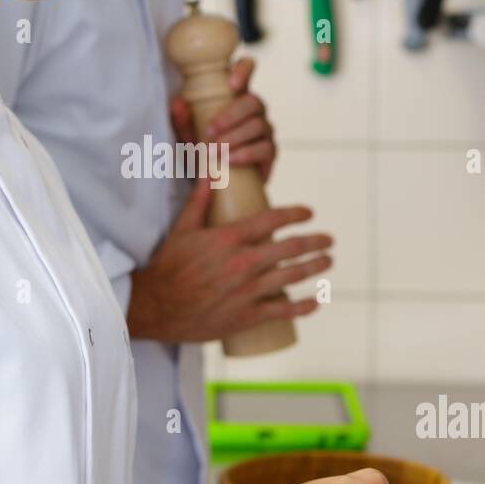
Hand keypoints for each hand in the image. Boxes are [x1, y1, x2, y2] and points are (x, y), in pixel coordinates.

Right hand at [127, 178, 333, 343]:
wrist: (155, 307)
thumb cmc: (168, 266)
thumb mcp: (183, 228)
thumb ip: (199, 198)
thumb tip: (208, 166)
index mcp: (229, 238)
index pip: (274, 219)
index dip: (296, 214)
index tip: (309, 213)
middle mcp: (243, 262)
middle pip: (292, 248)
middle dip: (316, 241)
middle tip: (329, 239)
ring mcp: (247, 291)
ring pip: (293, 277)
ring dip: (316, 267)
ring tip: (328, 261)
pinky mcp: (246, 316)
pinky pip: (283, 310)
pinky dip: (304, 306)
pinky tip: (315, 302)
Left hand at [169, 56, 275, 183]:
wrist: (213, 183)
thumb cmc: (200, 150)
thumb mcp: (186, 135)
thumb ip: (181, 120)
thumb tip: (178, 103)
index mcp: (234, 95)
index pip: (246, 70)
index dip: (244, 70)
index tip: (231, 84)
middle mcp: (253, 109)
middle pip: (253, 101)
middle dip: (230, 116)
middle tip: (209, 132)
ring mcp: (265, 129)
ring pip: (258, 125)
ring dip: (234, 138)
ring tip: (215, 153)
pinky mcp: (270, 152)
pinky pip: (265, 148)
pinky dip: (246, 154)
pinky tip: (231, 161)